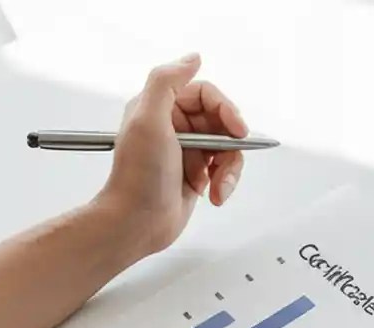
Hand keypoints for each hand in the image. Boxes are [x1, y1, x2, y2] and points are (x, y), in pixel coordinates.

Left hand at [94, 53, 248, 258]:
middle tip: (228, 159)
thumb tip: (193, 58)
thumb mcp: (148, 121)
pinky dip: (226, 183)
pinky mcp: (197, 174)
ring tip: (219, 186)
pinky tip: (215, 195)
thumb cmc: (138, 177)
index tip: (237, 130)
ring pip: (227, 148)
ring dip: (230, 169)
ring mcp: (187, 151)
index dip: (226, 109)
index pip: (205, 94)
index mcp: (160, 107)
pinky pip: (225, 170)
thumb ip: (167, 81)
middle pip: (221, 121)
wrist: (136, 223)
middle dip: (230, 143)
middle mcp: (174, 126)